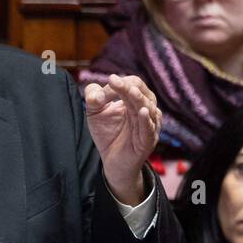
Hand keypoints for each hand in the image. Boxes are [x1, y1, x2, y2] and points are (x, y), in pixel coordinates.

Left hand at [83, 74, 160, 204]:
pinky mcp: (148, 141)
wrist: (112, 161)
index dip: (122, 83)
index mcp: (135, 100)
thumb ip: (93, 98)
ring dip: (139, 100)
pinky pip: (149, 129)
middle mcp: (146, 110)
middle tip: (115, 82)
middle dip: (128, 88)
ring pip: (148, 109)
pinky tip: (142, 111)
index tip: (110, 81)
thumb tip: (97, 93)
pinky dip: (146, 120)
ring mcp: (149, 125)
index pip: (134, 84)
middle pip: (142, 93)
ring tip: (131, 92)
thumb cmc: (107, 133)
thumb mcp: (95, 112)